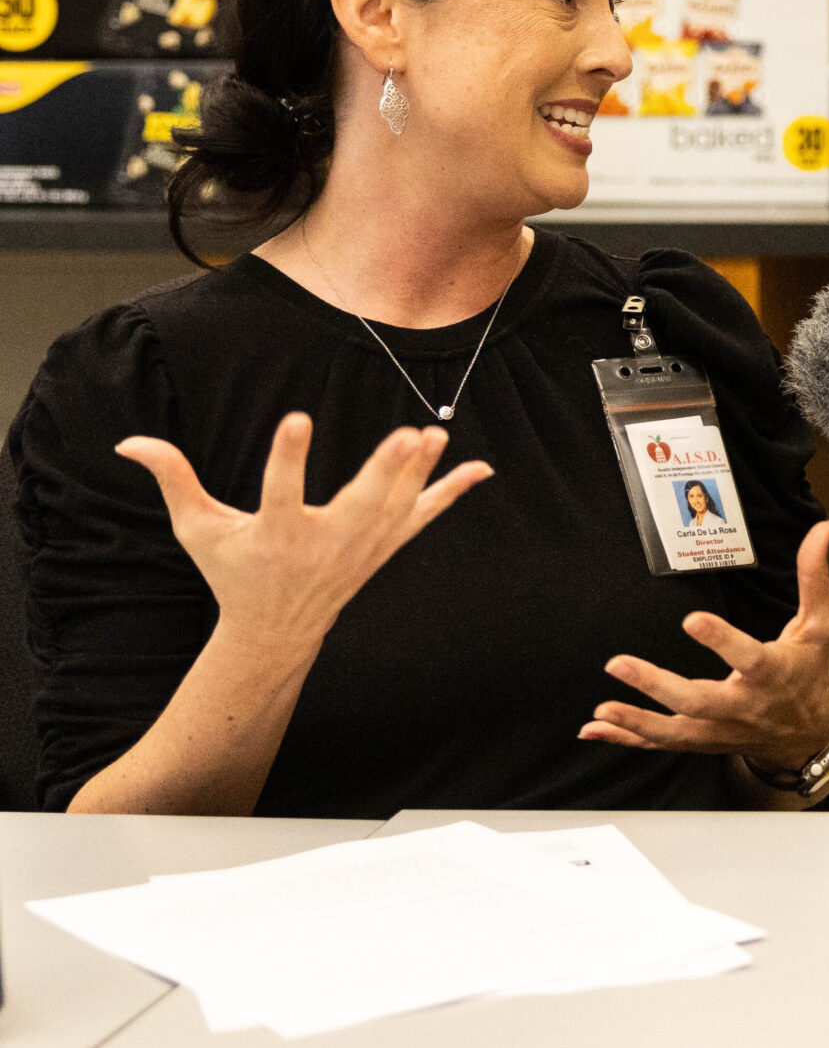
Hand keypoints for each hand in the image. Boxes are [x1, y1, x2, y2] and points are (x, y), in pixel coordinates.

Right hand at [118, 415, 491, 655]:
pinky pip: (424, 519)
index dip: (287, 457)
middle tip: (408, 436)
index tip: (295, 419)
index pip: (281, 491)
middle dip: (385, 473)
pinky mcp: (384, 548)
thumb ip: (173, 481)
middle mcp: (325, 544)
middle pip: (361, 505)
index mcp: (276, 536)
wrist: (277, 628)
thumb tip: (129, 442)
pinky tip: (481, 469)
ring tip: (434, 434)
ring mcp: (362, 548)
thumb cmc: (233, 572)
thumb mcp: (200, 530)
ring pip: (397, 508)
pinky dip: (452, 495)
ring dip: (419, 473)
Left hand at [583, 521, 828, 767]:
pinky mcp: (702, 742)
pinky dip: (626, 740)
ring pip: (675, 732)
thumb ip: (814, 577)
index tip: (691, 619)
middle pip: (698, 701)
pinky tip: (593, 730)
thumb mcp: (819, 625)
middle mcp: (744, 707)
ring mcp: (719, 730)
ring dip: (636, 722)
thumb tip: (821, 529)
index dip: (721, 640)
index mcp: (772, 673)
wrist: (805, 734)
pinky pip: (661, 745)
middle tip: (618, 663)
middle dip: (657, 686)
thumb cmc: (808, 672)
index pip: (748, 657)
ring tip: (602, 710)